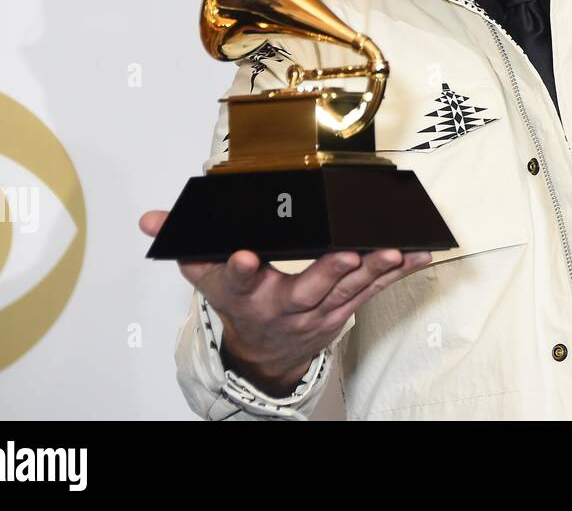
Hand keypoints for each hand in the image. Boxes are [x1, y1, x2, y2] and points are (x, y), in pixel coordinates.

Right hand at [139, 210, 431, 394]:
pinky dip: (397, 272)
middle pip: (307, 287)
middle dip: (328, 270)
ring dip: (373, 269)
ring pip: (349, 289)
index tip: (244, 256)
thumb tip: (153, 220)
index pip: (239, 280)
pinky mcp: (345, 308)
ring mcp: (319, 310)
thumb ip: (187, 244)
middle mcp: (284, 305)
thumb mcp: (207, 276)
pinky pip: (373, 290)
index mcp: (247, 294)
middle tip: (348, 252)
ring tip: (392, 249)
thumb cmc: (241, 302)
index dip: (239, 268)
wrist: (264, 351)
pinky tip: (418, 254)